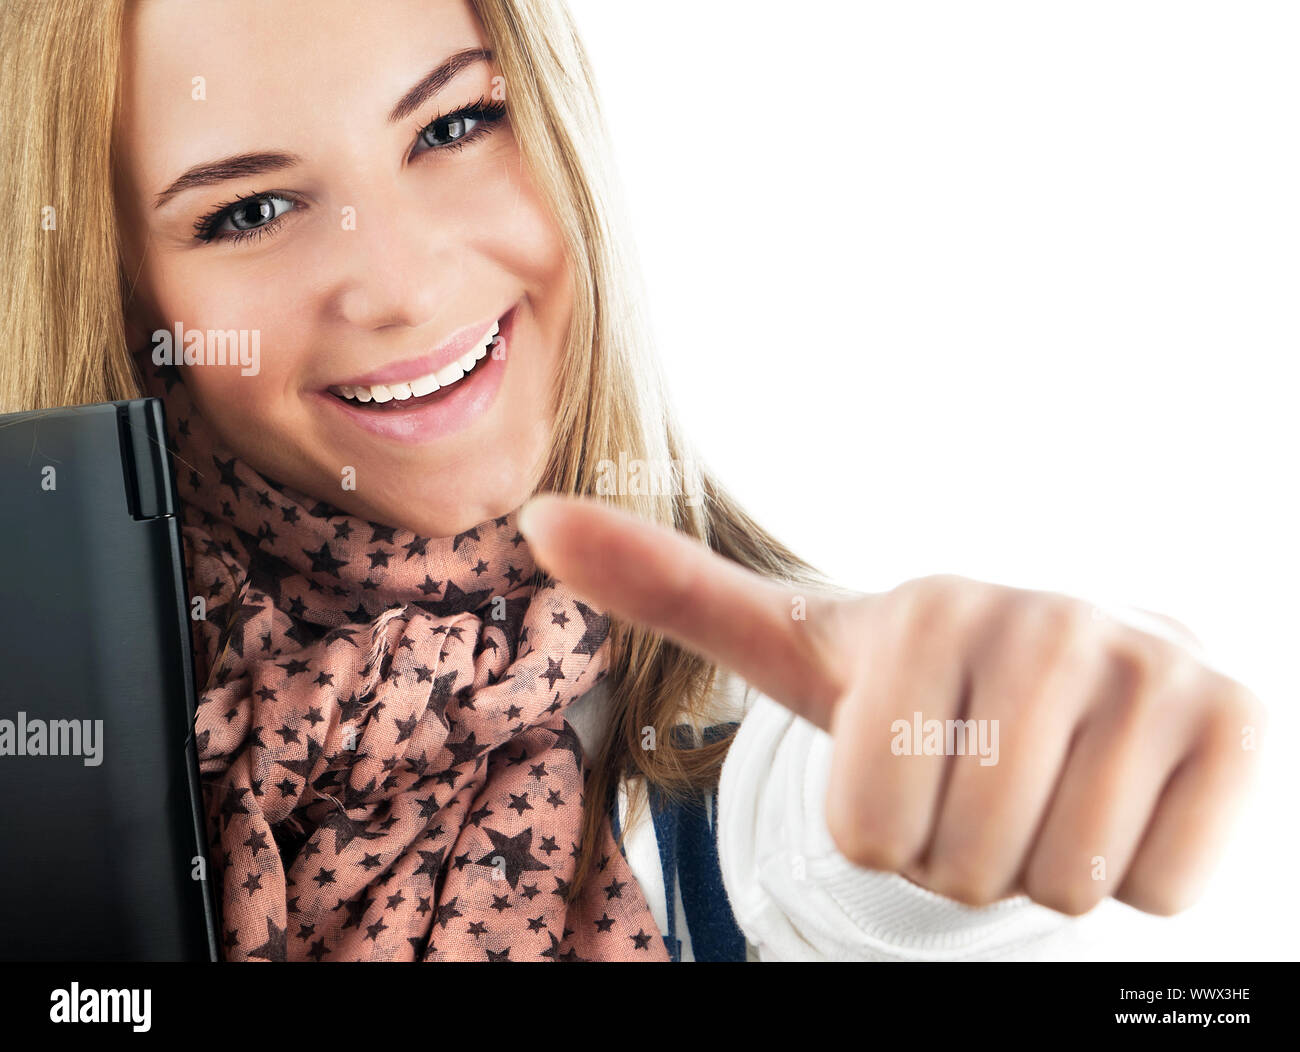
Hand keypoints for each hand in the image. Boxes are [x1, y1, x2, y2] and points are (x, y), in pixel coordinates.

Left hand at [519, 495, 1265, 916]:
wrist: (1082, 665)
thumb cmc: (925, 677)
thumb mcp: (799, 641)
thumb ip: (672, 589)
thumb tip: (533, 519)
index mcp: (926, 610)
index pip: (866, 831)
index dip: (883, 833)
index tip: (912, 764)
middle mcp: (1043, 618)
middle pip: (962, 861)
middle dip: (962, 853)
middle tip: (986, 778)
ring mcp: (1152, 662)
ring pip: (1061, 881)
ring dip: (1042, 865)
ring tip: (1048, 782)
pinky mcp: (1241, 718)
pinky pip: (1161, 886)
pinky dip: (1137, 874)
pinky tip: (1123, 791)